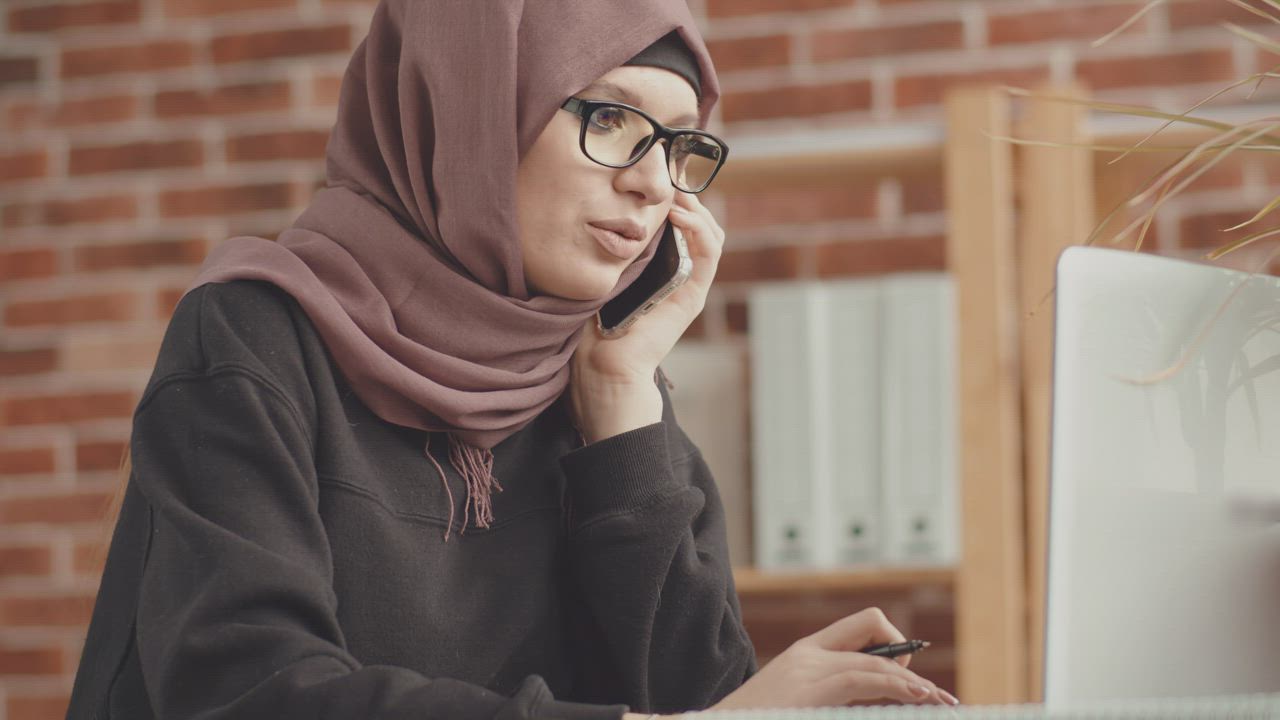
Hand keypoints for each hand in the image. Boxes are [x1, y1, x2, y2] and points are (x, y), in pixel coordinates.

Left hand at [568, 192, 724, 442]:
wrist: (602, 367)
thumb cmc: (589, 324)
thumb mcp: (596, 271)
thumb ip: (603, 246)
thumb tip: (589, 208)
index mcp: (657, 266)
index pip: (675, 220)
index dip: (669, 193)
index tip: (652, 171)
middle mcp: (678, 272)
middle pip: (696, 221)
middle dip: (684, 193)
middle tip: (665, 171)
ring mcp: (690, 283)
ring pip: (710, 232)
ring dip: (696, 206)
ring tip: (673, 190)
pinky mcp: (694, 295)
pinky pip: (710, 253)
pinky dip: (700, 228)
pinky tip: (678, 214)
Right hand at [709, 608, 959, 708]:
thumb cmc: (755, 719)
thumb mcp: (797, 702)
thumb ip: (830, 694)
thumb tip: (873, 699)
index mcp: (805, 654)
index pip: (861, 627)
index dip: (893, 644)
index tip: (910, 677)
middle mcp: (808, 654)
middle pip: (872, 629)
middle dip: (908, 657)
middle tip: (936, 696)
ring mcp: (807, 669)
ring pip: (875, 659)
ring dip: (913, 682)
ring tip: (939, 701)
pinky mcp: (808, 688)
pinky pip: (863, 678)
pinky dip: (896, 687)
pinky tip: (914, 697)